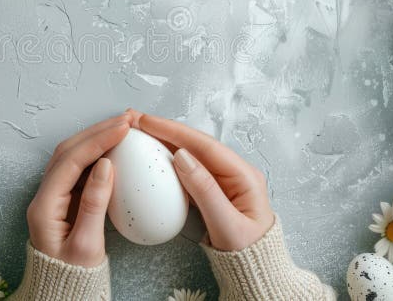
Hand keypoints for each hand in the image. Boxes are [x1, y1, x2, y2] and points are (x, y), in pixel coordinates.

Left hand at [26, 114, 130, 266]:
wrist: (62, 296)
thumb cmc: (73, 278)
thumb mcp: (87, 246)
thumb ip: (94, 204)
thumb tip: (106, 165)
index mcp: (44, 206)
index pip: (71, 161)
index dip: (97, 140)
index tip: (122, 128)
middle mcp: (44, 196)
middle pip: (68, 152)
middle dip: (96, 131)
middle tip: (125, 120)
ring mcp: (52, 197)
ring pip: (72, 157)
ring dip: (95, 139)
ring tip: (121, 128)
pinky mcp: (64, 201)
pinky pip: (78, 169)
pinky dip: (96, 155)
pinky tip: (114, 150)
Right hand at [133, 110, 274, 251]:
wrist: (256, 273)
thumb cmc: (248, 254)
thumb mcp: (226, 226)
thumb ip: (204, 191)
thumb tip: (181, 156)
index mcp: (244, 175)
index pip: (204, 145)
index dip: (174, 131)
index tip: (148, 122)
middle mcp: (235, 172)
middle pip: (196, 143)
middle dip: (166, 129)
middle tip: (136, 120)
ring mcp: (224, 179)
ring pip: (191, 153)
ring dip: (165, 141)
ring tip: (140, 131)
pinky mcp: (214, 189)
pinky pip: (189, 169)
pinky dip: (169, 159)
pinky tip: (153, 155)